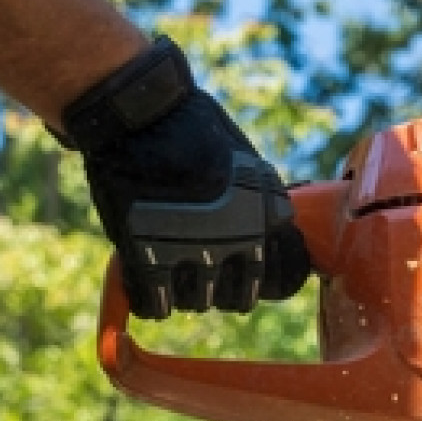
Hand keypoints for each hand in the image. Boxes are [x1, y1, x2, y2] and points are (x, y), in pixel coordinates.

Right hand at [62, 37, 310, 319]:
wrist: (139, 114)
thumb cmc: (193, 130)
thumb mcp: (247, 161)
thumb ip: (265, 203)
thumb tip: (278, 231)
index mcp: (264, 221)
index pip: (282, 279)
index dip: (266, 279)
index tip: (248, 272)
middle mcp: (234, 244)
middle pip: (237, 300)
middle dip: (224, 288)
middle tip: (205, 267)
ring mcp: (190, 254)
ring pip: (196, 303)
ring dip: (186, 291)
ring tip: (173, 264)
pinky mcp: (146, 259)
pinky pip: (156, 305)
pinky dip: (153, 301)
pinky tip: (149, 281)